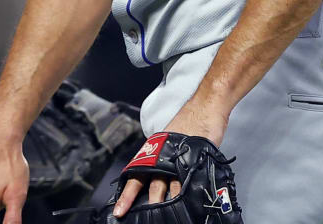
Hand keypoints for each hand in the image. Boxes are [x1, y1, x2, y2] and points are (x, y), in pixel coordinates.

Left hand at [113, 101, 227, 217]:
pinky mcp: (194, 160)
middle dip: (148, 203)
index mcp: (153, 153)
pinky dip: (187, 193)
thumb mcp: (168, 143)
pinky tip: (186, 202)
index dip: (127, 195)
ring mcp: (178, 159)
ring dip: (168, 202)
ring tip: (166, 215)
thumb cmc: (187, 125)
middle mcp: (162, 156)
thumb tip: (156, 182)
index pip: (135, 176)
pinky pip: (188, 182)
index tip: (119, 210)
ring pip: (169, 186)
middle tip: (144, 217)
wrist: (203, 108)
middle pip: (151, 184)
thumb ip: (161, 161)